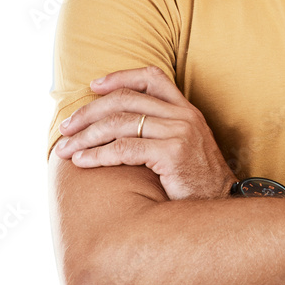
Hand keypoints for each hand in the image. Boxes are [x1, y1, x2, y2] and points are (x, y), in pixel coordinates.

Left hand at [54, 65, 237, 199]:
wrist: (219, 207)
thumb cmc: (194, 183)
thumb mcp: (182, 147)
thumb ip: (158, 131)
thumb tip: (113, 127)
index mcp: (186, 110)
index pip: (151, 77)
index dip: (120, 77)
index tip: (93, 86)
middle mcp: (184, 115)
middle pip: (125, 100)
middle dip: (89, 111)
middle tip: (65, 127)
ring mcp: (179, 132)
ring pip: (120, 123)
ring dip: (86, 136)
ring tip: (65, 149)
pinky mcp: (172, 152)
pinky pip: (124, 148)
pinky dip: (97, 155)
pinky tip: (82, 162)